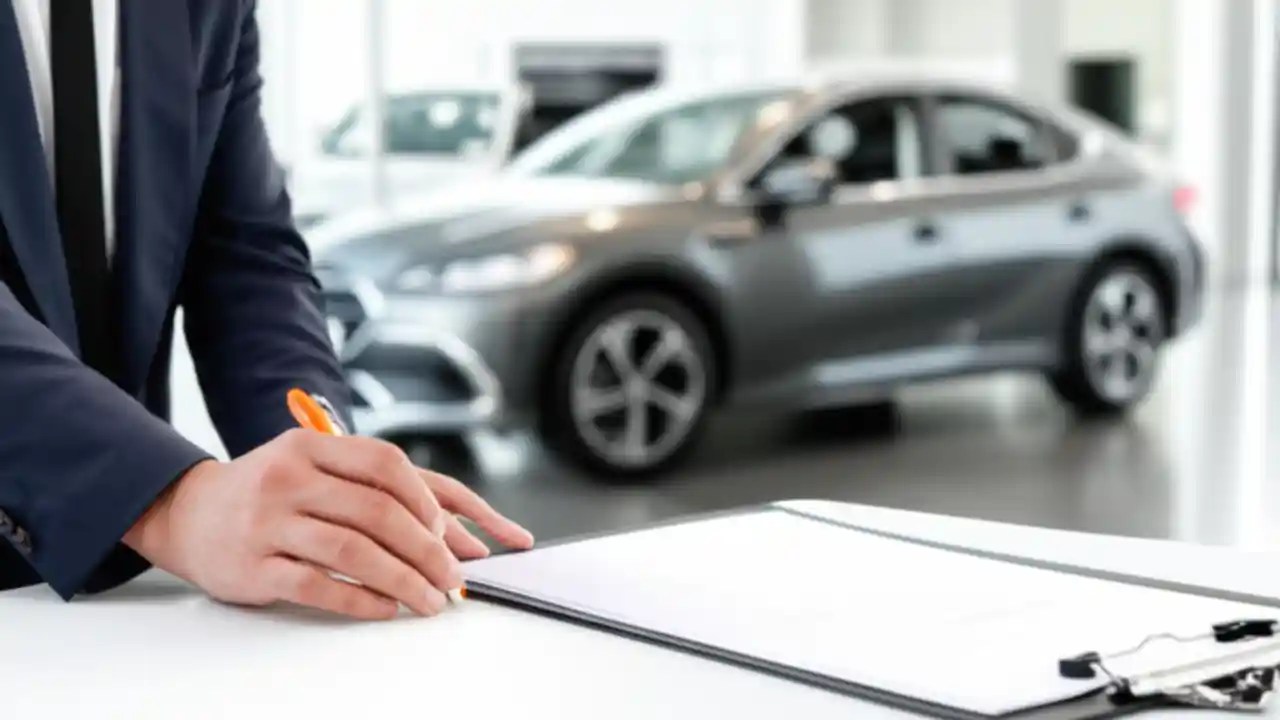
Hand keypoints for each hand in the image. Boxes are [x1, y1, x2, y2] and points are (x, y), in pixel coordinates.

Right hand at [124, 430, 529, 619]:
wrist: (186, 513)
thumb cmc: (268, 491)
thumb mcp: (310, 465)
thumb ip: (367, 484)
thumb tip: (443, 524)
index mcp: (311, 446)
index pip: (385, 463)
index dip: (424, 498)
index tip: (446, 531)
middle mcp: (289, 478)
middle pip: (378, 512)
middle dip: (426, 549)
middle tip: (452, 577)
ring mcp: (269, 523)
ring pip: (354, 552)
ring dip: (404, 580)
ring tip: (430, 599)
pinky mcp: (255, 567)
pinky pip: (319, 586)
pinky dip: (361, 601)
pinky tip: (387, 609)